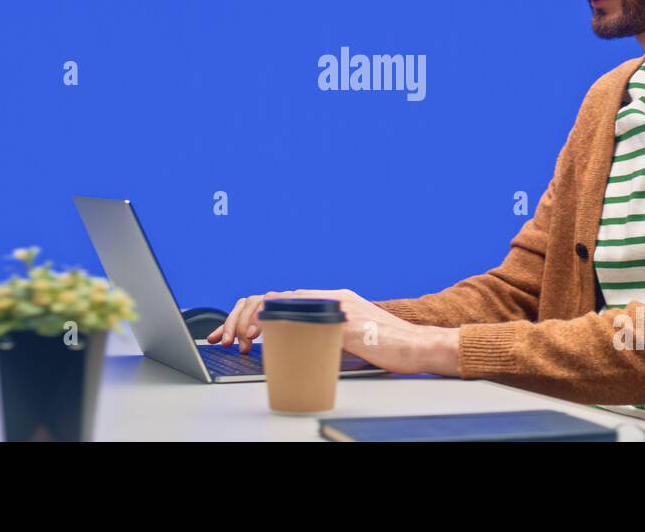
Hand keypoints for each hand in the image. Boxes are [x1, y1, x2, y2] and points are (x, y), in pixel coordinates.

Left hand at [205, 288, 459, 375]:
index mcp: (330, 299)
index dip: (248, 313)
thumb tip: (293, 347)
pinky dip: (277, 327)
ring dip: (251, 321)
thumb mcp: (347, 337)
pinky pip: (304, 321)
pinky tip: (261, 337)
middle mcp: (330, 298)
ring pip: (281, 305)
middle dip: (240, 315)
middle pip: (272, 298)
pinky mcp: (345, 324)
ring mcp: (337, 308)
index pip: (279, 300)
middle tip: (225, 337)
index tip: (229, 332)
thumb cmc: (387, 346)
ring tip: (237, 339)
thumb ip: (323, 334)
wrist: (419, 346)